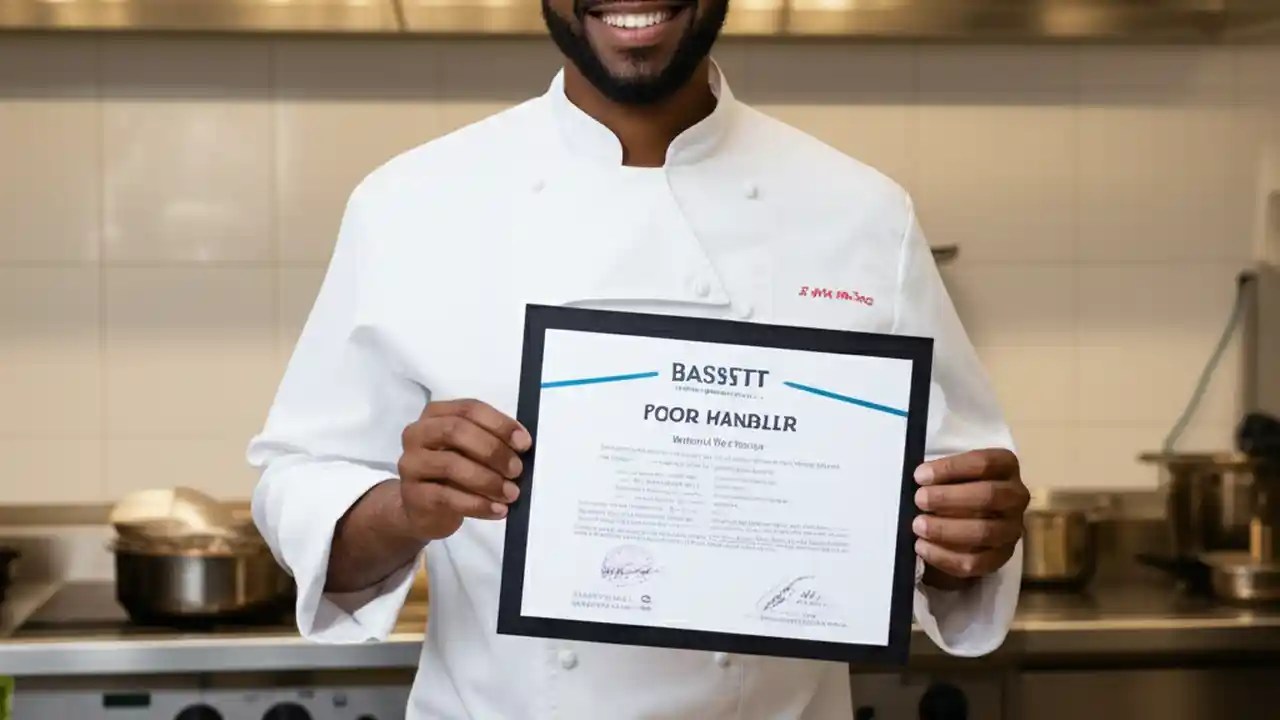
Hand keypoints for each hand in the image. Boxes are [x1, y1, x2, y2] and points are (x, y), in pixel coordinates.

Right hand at [396, 399, 531, 540]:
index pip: (470, 410)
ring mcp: (412, 464)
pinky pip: (448, 497)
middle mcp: (418, 434)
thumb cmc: (452, 474)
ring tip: (511, 493)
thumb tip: (521, 447)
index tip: (524, 443)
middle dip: (493, 450)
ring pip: (452, 465)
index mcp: (436, 414)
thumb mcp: (470, 452)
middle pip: (456, 431)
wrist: (423, 509)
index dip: (499, 424)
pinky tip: (498, 510)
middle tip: (517, 470)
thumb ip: (490, 442)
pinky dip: (478, 504)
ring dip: (488, 480)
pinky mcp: (413, 495)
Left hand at [912, 448, 1028, 589]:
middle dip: (948, 498)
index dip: (950, 468)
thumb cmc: (955, 487)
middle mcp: (1016, 497)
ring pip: (984, 531)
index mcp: (1006, 466)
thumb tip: (920, 481)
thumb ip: (940, 474)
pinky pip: (975, 562)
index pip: (984, 463)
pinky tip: (922, 547)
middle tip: (919, 500)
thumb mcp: (952, 473)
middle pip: (988, 496)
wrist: (965, 520)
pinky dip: (944, 556)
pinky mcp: (1001, 557)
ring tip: (918, 525)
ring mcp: (1012, 529)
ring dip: (945, 529)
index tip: (920, 476)